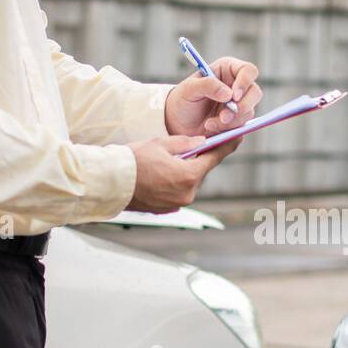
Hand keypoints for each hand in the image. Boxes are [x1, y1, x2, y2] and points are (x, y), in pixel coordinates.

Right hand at [124, 134, 242, 212]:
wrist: (110, 183)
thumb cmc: (133, 161)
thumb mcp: (161, 144)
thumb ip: (185, 143)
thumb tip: (202, 142)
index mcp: (188, 175)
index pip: (214, 158)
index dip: (226, 146)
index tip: (237, 138)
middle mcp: (187, 194)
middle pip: (200, 172)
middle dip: (198, 159)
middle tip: (194, 146)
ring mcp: (177, 204)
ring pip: (188, 183)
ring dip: (183, 171)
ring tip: (167, 161)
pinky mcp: (166, 210)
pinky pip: (177, 193)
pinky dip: (173, 183)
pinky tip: (160, 175)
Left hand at [164, 56, 262, 136]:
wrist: (178, 123)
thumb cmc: (182, 100)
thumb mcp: (189, 89)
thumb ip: (207, 85)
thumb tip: (228, 94)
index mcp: (227, 69)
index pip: (248, 71)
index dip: (245, 83)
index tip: (233, 96)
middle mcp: (237, 85)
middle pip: (255, 93)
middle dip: (241, 107)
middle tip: (224, 116)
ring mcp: (239, 104)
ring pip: (249, 112)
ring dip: (231, 121)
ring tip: (210, 124)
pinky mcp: (238, 120)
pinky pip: (242, 126)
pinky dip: (228, 129)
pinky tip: (212, 128)